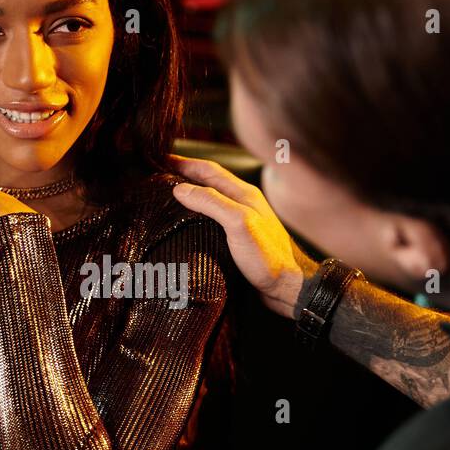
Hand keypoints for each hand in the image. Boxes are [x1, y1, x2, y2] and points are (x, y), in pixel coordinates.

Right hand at [169, 155, 316, 317]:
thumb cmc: (268, 257)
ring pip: (211, 203)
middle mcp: (243, 205)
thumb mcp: (238, 224)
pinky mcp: (239, 242)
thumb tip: (180, 188)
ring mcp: (242, 223)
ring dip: (190, 197)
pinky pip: (213, 222)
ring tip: (167, 199)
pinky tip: (186, 227)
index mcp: (244, 194)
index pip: (209, 170)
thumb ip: (212, 203)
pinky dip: (196, 218)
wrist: (290, 288)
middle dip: (185, 176)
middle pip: (209, 183)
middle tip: (159, 177)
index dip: (184, 163)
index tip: (161, 160)